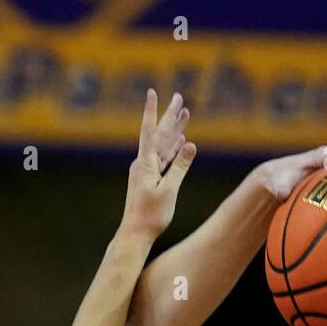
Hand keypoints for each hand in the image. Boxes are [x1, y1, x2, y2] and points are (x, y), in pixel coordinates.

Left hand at [119, 89, 196, 239]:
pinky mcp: (152, 179)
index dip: (151, 111)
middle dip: (170, 116)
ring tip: (184, 113)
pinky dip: (173, 148)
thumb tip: (191, 145)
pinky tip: (180, 140)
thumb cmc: (151, 215)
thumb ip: (180, 167)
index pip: (149, 131)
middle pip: (160, 134)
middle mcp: (144, 163)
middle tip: (179, 97)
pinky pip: (164, 158)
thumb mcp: (168, 190)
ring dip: (175, 130)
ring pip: (164, 145)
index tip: (152, 92)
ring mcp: (147, 171)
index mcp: (145, 164)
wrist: (136, 233)